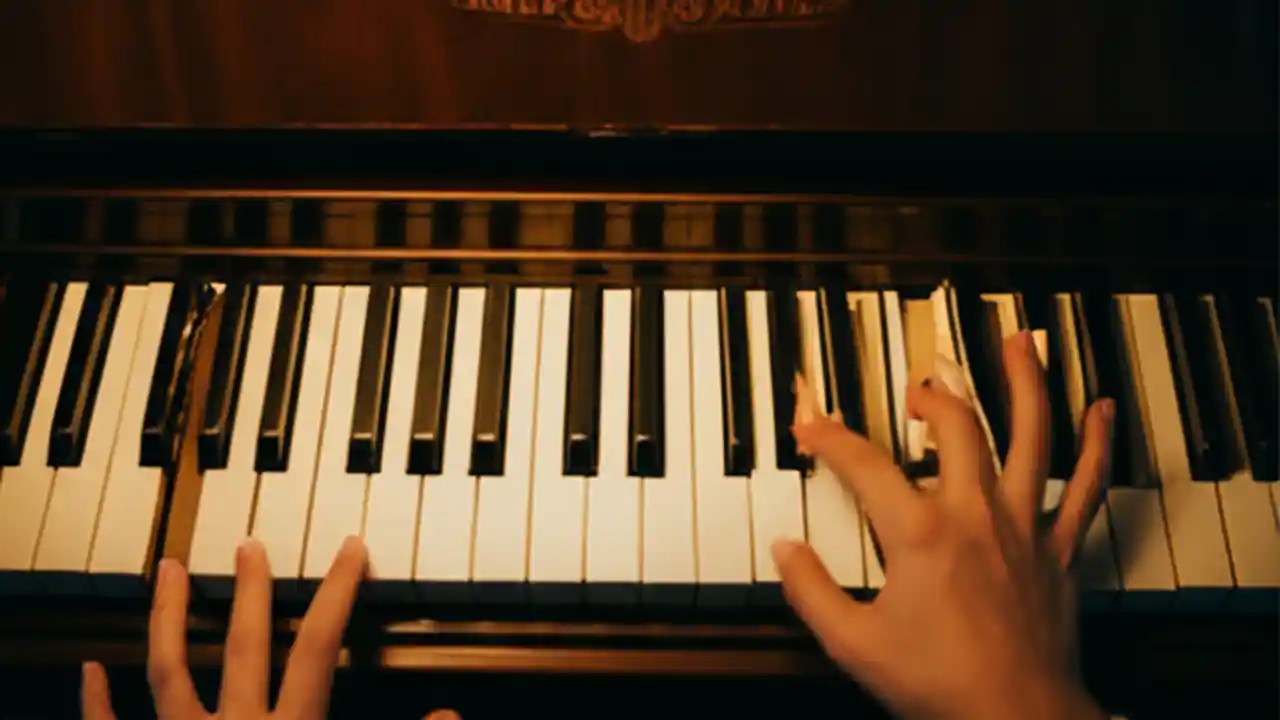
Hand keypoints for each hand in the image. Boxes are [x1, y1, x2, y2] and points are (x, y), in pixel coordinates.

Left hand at [81, 535, 366, 718]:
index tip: (349, 550)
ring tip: (169, 570)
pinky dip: (97, 703)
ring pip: (171, 674)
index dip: (336, 595)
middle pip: (243, 647)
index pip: (318, 649)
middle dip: (250, 591)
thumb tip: (450, 711)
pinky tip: (92, 670)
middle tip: (249, 545)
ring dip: (169, 619)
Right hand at [775, 331, 1113, 719]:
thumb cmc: (940, 686)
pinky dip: (1098, 443)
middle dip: (929, 396)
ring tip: (1018, 340)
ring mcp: (1022, 526)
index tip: (810, 427)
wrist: (1017, 719)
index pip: (862, 464)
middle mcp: (974, 515)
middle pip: (955, 427)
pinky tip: (1102, 408)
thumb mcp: (852, 644)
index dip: (828, 437)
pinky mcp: (1058, 548)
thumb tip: (786, 550)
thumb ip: (811, 591)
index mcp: (919, 534)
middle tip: (917, 388)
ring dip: (1023, 381)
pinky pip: (1086, 485)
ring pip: (1029, 434)